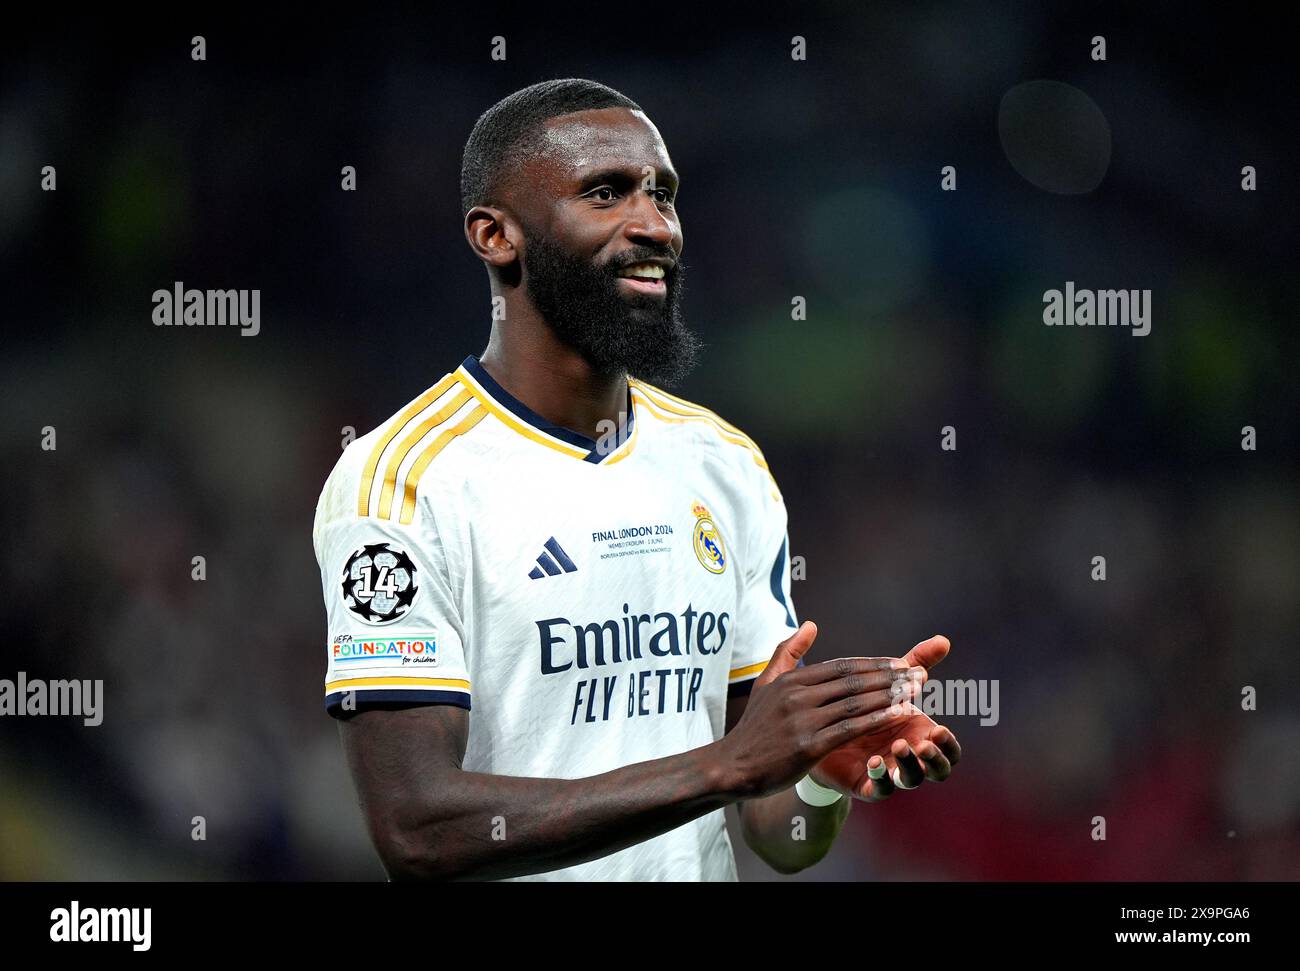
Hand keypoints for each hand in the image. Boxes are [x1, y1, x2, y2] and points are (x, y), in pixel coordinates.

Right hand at [717, 622, 916, 798]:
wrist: (732, 766)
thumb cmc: (754, 728)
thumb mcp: (766, 684)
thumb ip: (788, 652)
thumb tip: (810, 624)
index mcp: (792, 679)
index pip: (842, 666)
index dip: (874, 664)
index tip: (901, 663)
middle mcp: (798, 695)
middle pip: (853, 682)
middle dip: (890, 677)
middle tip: (919, 675)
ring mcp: (802, 720)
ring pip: (855, 703)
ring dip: (890, 697)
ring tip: (916, 693)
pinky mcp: (807, 745)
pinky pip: (850, 729)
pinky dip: (877, 719)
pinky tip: (898, 716)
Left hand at [810, 635, 962, 801]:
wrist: (821, 734)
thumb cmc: (862, 706)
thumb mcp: (887, 681)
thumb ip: (915, 662)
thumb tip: (943, 639)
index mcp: (918, 734)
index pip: (947, 746)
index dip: (947, 742)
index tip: (939, 729)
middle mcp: (909, 755)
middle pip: (941, 769)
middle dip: (938, 758)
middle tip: (927, 742)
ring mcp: (889, 771)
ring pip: (913, 778)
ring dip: (911, 765)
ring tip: (900, 745)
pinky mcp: (866, 783)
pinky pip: (880, 788)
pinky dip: (881, 777)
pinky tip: (873, 761)